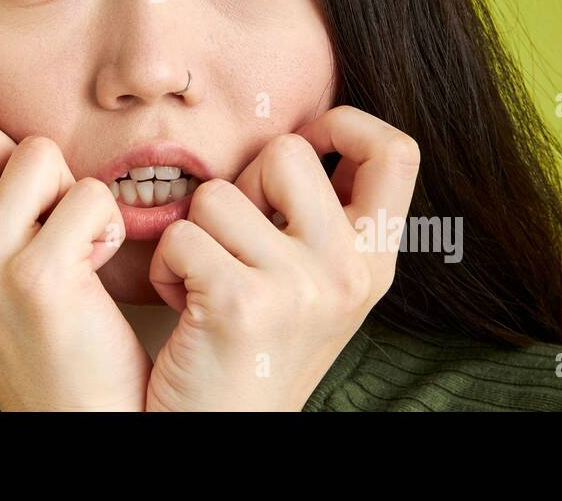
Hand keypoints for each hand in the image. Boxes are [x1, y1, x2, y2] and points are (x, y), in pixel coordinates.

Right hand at [0, 91, 150, 410]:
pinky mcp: (37, 278)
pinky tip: (92, 260)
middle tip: (31, 202)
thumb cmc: (25, 327)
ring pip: (35, 153)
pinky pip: (87, 193)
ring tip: (65, 238)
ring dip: (66, 188)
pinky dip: (105, 219)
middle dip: (10, 148)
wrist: (69, 412)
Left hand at [144, 106, 419, 410]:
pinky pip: (179, 236)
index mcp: (376, 261)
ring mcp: (302, 288)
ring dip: (195, 235)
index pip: (396, 151)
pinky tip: (186, 309)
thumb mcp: (318, 284)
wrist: (223, 436)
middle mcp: (351, 272)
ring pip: (217, 193)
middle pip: (288, 151)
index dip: (343, 124)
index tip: (306, 143)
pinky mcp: (243, 304)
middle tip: (234, 241)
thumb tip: (312, 134)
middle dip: (243, 182)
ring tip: (208, 287)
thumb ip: (324, 216)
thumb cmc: (256, 350)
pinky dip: (164, 269)